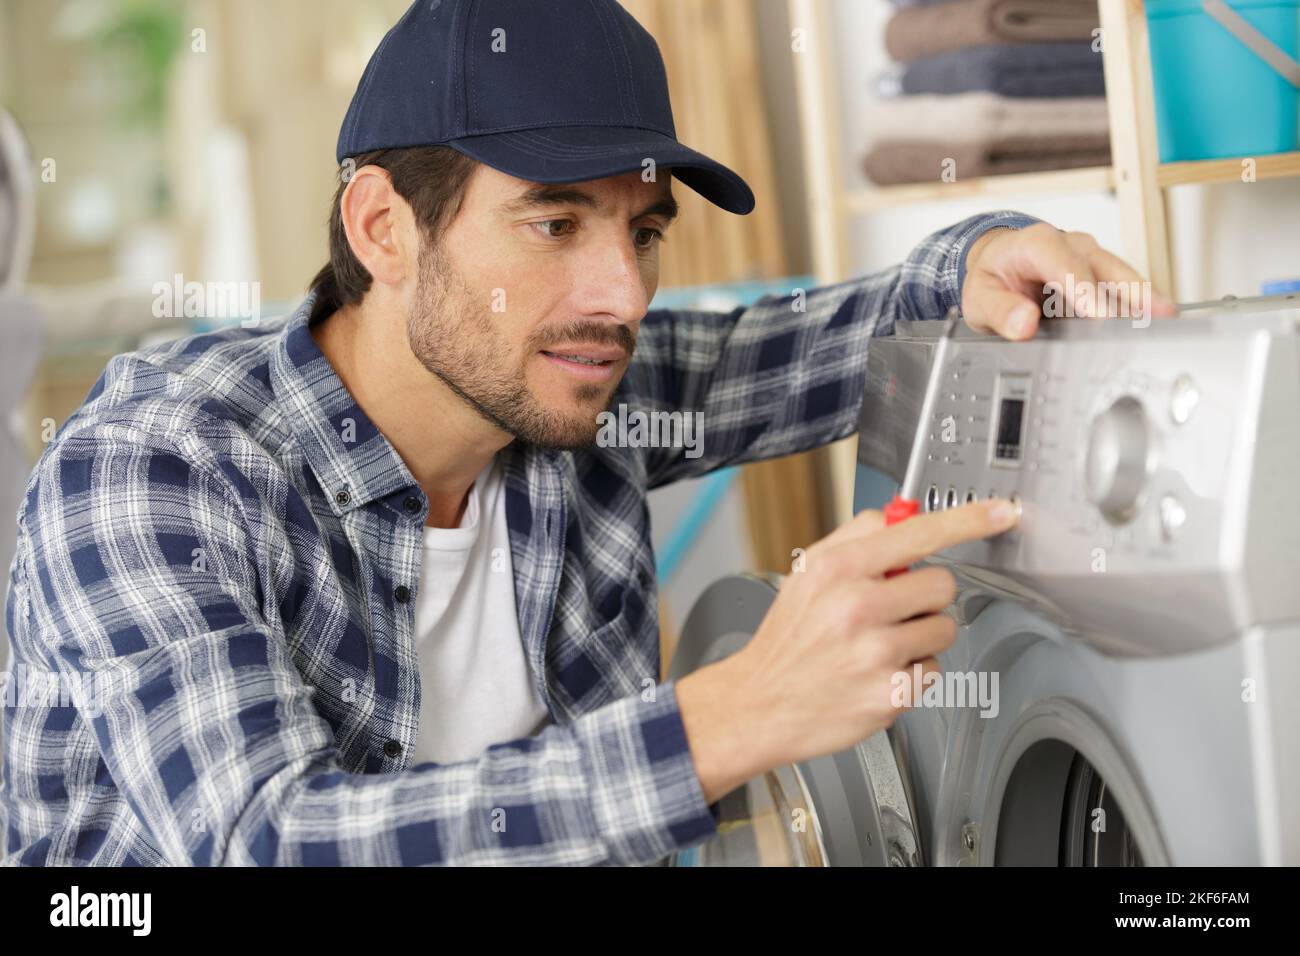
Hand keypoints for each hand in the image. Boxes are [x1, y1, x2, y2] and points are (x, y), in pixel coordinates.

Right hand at [676, 499, 1017, 803]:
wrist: (760, 703)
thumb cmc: (787, 640)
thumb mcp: (805, 573)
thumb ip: (853, 539)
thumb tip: (898, 520)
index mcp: (838, 570)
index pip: (918, 533)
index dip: (969, 520)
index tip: (1001, 513)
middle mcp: (858, 608)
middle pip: (942, 584)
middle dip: (925, 596)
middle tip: (891, 610)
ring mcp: (876, 654)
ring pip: (943, 630)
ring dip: (920, 637)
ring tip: (879, 646)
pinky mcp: (890, 694)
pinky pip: (932, 671)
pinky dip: (911, 674)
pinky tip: (877, 674)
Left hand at [960, 223, 1177, 340]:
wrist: (999, 263)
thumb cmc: (993, 277)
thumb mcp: (980, 298)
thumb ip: (999, 311)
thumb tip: (1023, 323)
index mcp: (1037, 244)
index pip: (1066, 264)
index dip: (1085, 290)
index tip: (1099, 317)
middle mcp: (1072, 246)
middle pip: (1107, 268)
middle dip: (1133, 294)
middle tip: (1157, 320)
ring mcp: (1092, 258)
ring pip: (1124, 278)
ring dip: (1147, 301)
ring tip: (1169, 325)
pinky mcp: (1104, 275)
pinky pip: (1125, 290)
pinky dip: (1141, 307)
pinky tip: (1158, 325)